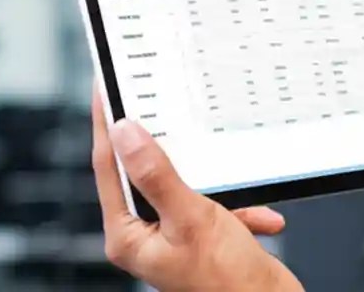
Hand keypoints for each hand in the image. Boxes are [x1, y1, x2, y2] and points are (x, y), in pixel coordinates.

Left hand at [91, 89, 303, 291]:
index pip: (108, 166)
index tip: (105, 90)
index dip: (107, 124)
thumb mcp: (191, 217)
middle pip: (144, 172)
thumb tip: (127, 134)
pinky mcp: (202, 237)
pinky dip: (239, 207)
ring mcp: (173, 237)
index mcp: (128, 235)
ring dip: (213, 183)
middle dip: (164, 146)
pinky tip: (258, 217)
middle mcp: (145, 236)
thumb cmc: (227, 282)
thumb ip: (157, 174)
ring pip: (184, 186)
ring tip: (224, 176)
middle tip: (160, 103)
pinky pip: (218, 206)